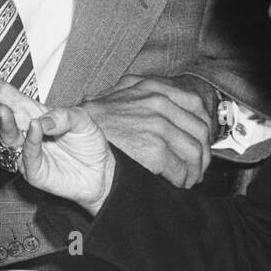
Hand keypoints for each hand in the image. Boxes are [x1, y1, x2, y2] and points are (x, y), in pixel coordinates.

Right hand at [0, 62, 115, 213]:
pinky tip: (34, 128)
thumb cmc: (87, 142)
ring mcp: (24, 152)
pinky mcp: (33, 171)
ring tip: (2, 110)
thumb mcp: (82, 119)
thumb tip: (40, 120)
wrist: (101, 172)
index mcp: (30, 112)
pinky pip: (28, 155)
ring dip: (3, 123)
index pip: (5, 94)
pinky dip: (31, 141)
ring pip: (6, 136)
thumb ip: (63, 116)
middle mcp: (22, 131)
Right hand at [82, 76, 212, 188]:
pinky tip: (175, 184)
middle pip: (200, 129)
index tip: (200, 141)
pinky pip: (180, 169)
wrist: (68, 137)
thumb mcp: (116, 95)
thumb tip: (161, 102)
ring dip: (194, 170)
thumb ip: (139, 96)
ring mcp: (156, 124)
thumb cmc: (89, 122)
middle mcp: (157, 101)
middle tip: (197, 166)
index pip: (195, 104)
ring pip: (194, 151)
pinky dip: (181, 180)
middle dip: (202, 152)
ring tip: (187, 179)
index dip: (202, 126)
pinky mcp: (153, 149)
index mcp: (151, 86)